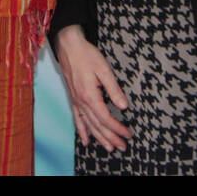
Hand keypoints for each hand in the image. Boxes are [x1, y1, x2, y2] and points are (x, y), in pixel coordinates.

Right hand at [55, 24, 131, 151]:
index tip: (127, 134)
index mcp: (90, 96)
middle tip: (123, 147)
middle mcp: (81, 102)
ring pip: (88, 125)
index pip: (105, 119)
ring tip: (109, 148)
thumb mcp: (104, 70)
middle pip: (97, 126)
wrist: (69, 47)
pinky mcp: (73, 98)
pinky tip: (85, 140)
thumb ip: (114, 89)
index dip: (117, 128)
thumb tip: (124, 106)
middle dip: (111, 138)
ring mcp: (76, 101)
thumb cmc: (87, 56)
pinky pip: (77, 119)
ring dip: (99, 138)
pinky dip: (81, 131)